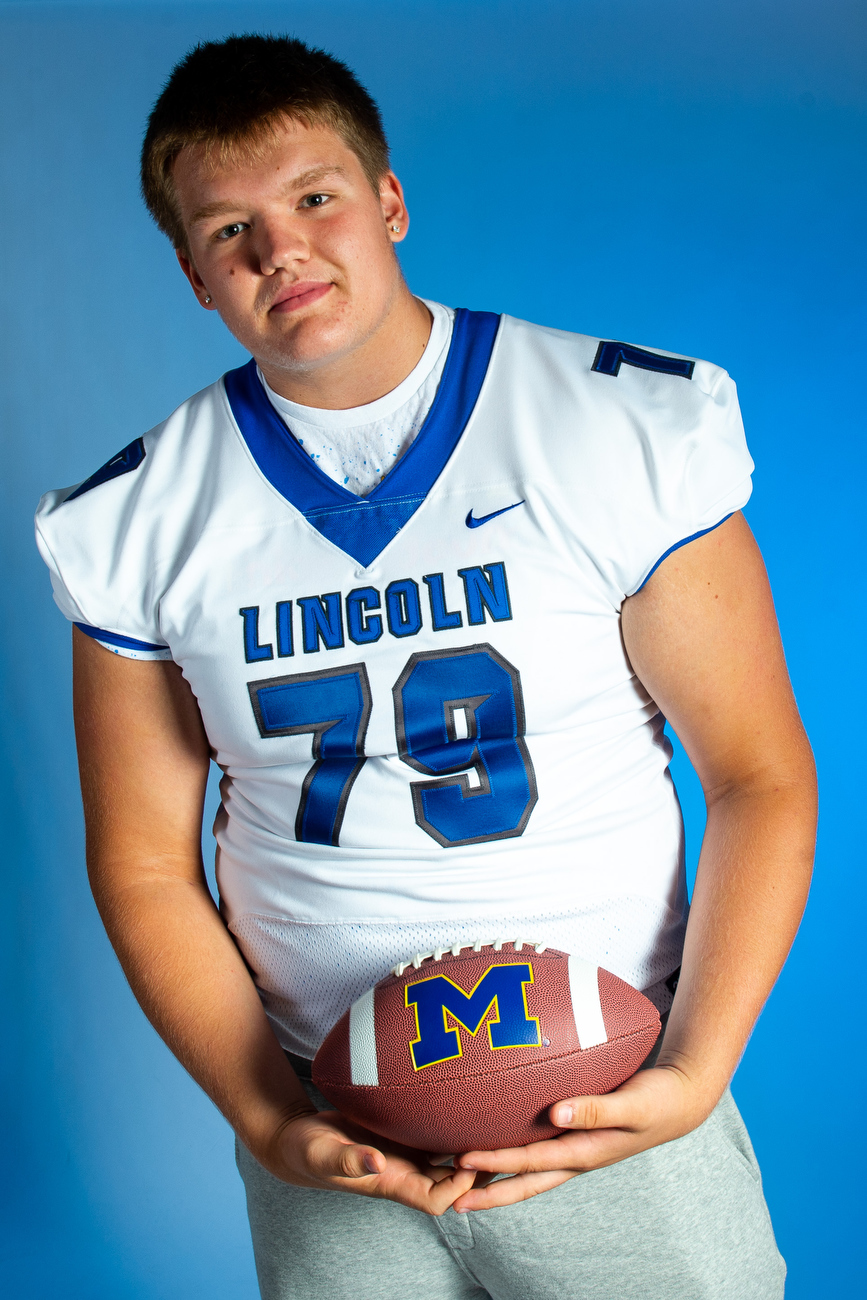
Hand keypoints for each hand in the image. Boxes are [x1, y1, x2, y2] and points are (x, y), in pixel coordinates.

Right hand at [257, 1106, 477, 1215]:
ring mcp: (403, 1153)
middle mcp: (402, 1171)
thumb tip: (377, 1163)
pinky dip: (449, 1127)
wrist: (295, 1138)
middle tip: (496, 1139)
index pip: (436, 1200)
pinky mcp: (399, 1134)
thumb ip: (348, 1161)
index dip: (457, 1188)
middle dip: (476, 1168)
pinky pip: (432, 1136)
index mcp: (389, 1183)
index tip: (467, 1160)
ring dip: (467, 1147)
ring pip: (445, 1159)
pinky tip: (462, 1105)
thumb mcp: (322, 1154)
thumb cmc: (306, 1150)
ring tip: (491, 1121)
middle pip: (451, 1183)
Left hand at [451, 1065, 720, 1211]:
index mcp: (585, 1153)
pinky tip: (495, 1142)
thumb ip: (597, 1109)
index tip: (462, 1160)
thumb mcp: (632, 1105)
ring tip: (459, 1178)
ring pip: (528, 1172)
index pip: (530, 1162)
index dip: (495, 1163)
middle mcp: (575, 1157)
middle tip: (448, 1197)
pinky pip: (538, 1152)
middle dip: (487, 1191)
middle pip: (523, 1182)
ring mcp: (575, 1150)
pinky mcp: (576, 1136)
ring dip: (496, 1178)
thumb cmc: (656, 1100)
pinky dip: (514, 1155)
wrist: (678, 1101)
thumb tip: (556, 1113)